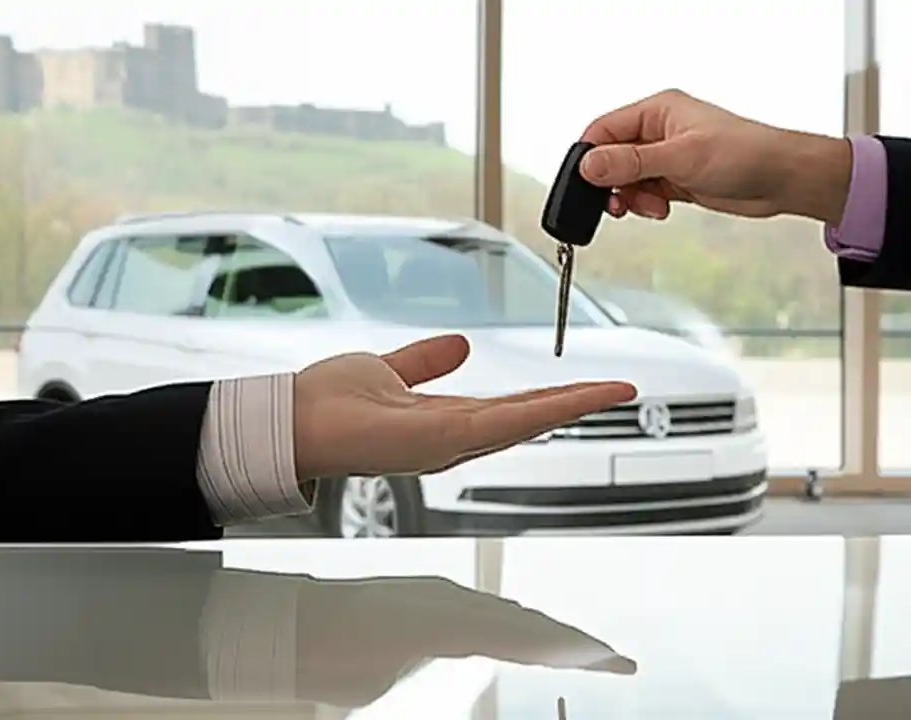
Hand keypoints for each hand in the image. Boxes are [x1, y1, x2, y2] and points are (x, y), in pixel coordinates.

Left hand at [292, 335, 635, 480]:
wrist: (291, 420)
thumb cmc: (326, 404)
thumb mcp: (388, 369)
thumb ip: (424, 361)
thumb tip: (461, 344)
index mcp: (445, 420)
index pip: (510, 407)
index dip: (551, 397)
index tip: (585, 387)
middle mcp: (455, 438)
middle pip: (530, 418)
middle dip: (576, 404)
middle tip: (619, 391)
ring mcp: (453, 443)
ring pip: (529, 421)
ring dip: (575, 405)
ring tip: (616, 391)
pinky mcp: (445, 440)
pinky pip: (507, 421)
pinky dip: (548, 410)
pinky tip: (577, 399)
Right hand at [578, 88, 852, 224]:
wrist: (781, 179)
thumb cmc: (746, 153)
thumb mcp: (681, 158)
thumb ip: (632, 163)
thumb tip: (591, 165)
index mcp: (658, 111)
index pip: (604, 129)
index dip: (591, 157)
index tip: (587, 183)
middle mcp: (660, 131)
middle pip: (612, 156)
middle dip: (611, 182)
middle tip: (615, 202)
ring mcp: (668, 155)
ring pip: (627, 178)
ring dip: (631, 197)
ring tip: (649, 205)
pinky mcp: (677, 178)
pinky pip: (645, 191)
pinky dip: (646, 204)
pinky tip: (661, 208)